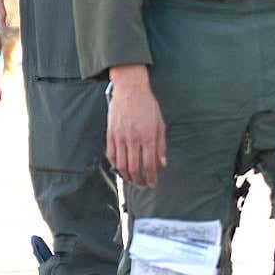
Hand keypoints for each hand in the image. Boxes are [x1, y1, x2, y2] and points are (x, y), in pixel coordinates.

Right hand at [106, 66, 166, 186]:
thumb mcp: (161, 123)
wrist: (130, 90)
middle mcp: (133, 139)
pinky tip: (120, 169)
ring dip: (127, 176)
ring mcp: (120, 137)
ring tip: (132, 180)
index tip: (152, 184)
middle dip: (139, 180)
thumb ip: (161, 145)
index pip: (150, 164)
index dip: (151, 177)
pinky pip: (111, 155)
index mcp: (148, 136)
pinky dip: (115, 165)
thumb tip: (163, 163)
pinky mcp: (110, 134)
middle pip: (134, 168)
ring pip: (121, 165)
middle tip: (142, 185)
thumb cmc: (148, 105)